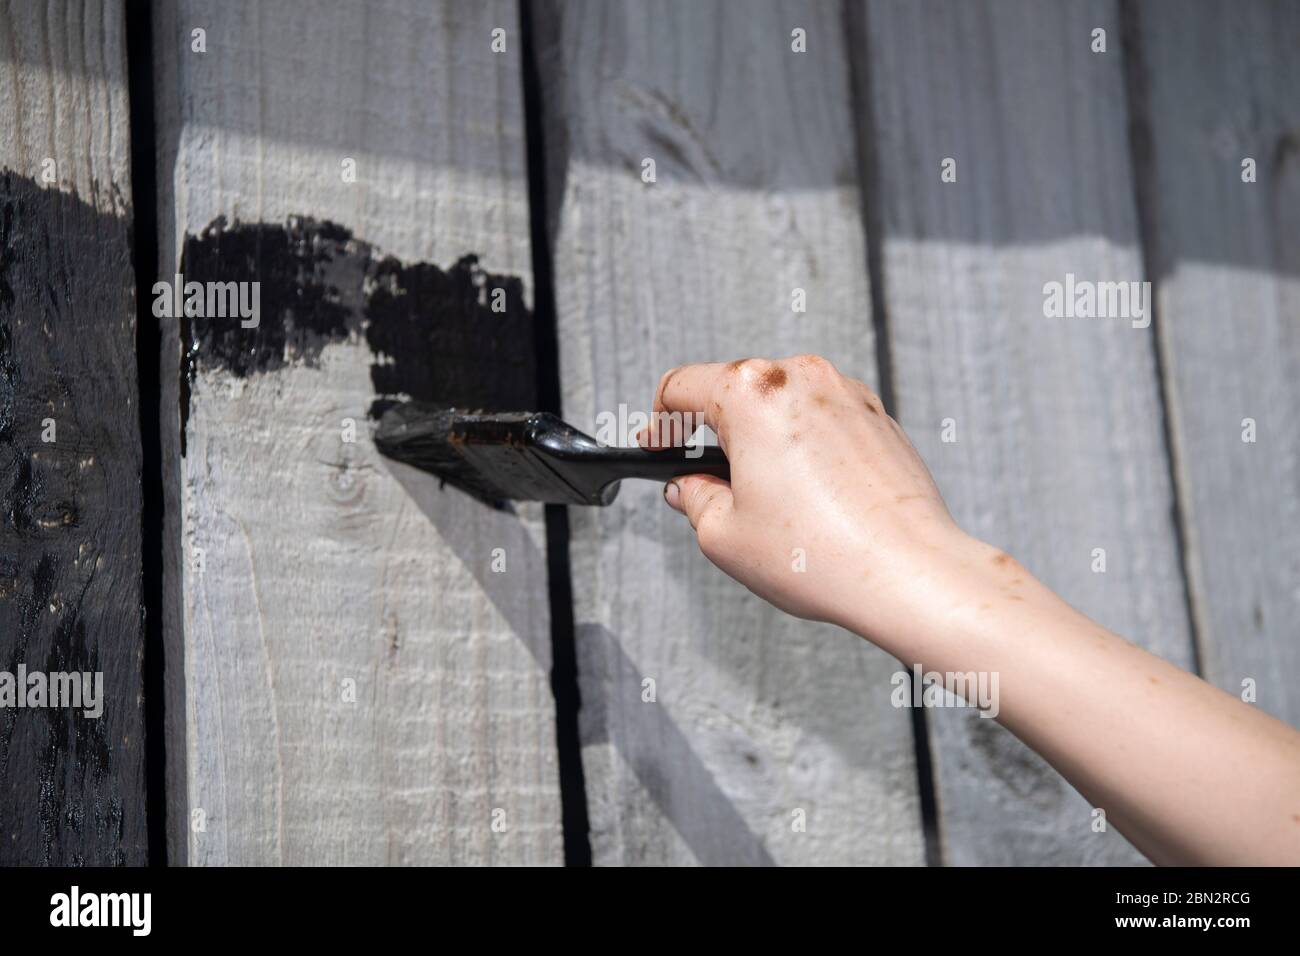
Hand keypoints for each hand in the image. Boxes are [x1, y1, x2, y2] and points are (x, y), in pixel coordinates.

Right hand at [644, 355, 971, 642]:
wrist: (907, 571)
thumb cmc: (825, 553)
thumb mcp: (724, 535)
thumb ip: (694, 499)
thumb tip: (690, 488)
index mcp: (753, 392)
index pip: (681, 386)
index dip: (659, 421)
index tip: (659, 444)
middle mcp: (802, 378)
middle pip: (734, 391)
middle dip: (715, 434)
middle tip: (710, 486)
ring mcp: (846, 393)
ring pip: (781, 406)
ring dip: (763, 440)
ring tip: (769, 503)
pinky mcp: (877, 417)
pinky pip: (822, 421)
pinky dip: (804, 448)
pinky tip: (809, 500)